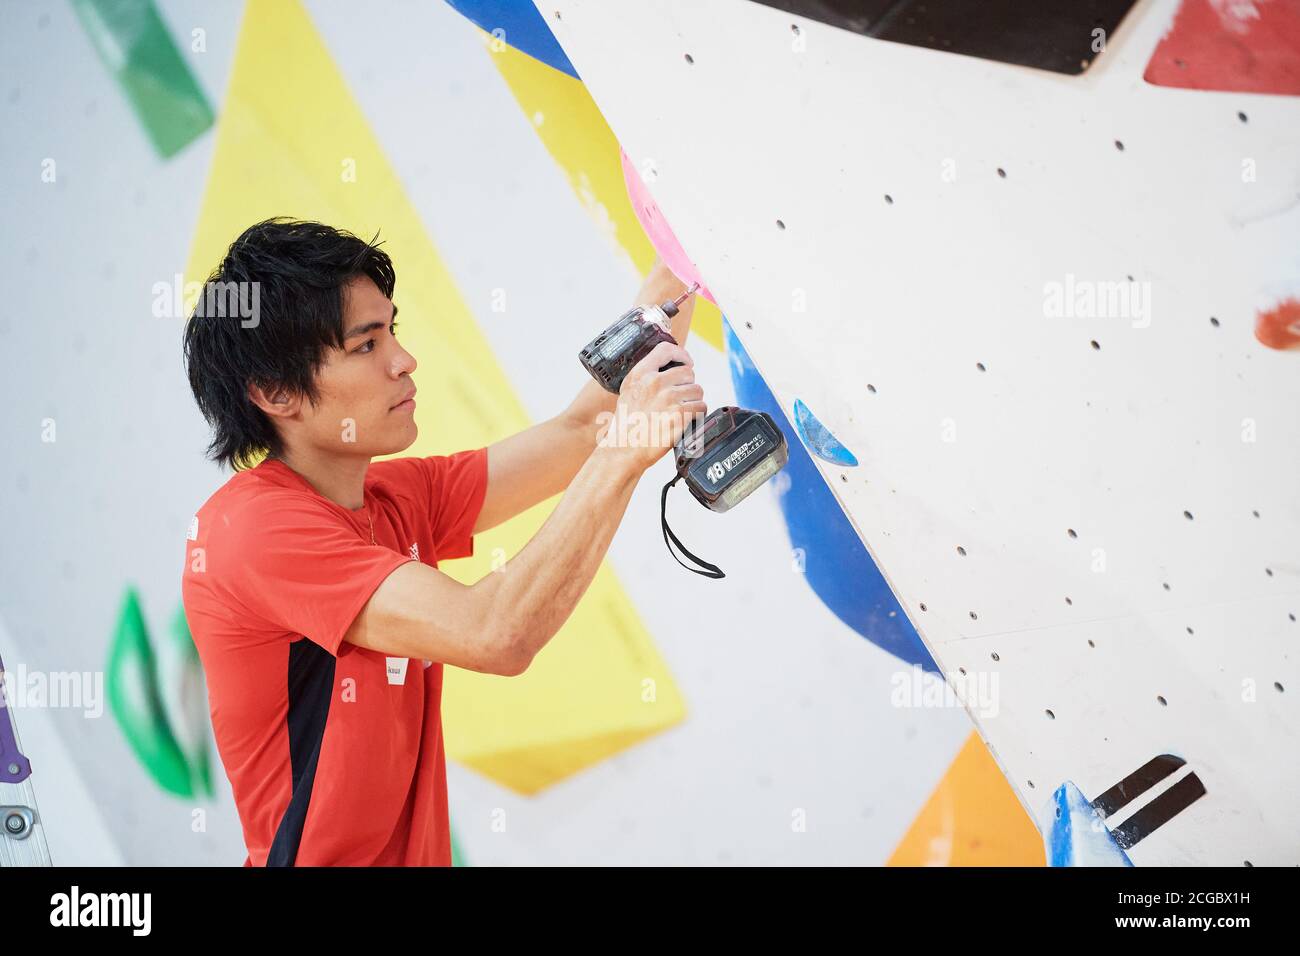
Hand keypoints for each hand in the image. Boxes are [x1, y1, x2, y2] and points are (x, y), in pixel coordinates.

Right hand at [598, 341, 706, 471]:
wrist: (624, 450)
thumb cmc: (627, 424)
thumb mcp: (628, 391)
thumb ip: (646, 377)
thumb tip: (670, 370)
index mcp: (641, 374)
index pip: (665, 350)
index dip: (681, 354)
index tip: (687, 362)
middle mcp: (654, 383)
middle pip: (688, 373)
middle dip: (688, 385)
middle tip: (681, 398)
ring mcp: (668, 398)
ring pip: (697, 391)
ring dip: (694, 401)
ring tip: (681, 412)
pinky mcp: (680, 415)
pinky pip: (700, 407)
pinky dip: (697, 415)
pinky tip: (686, 420)